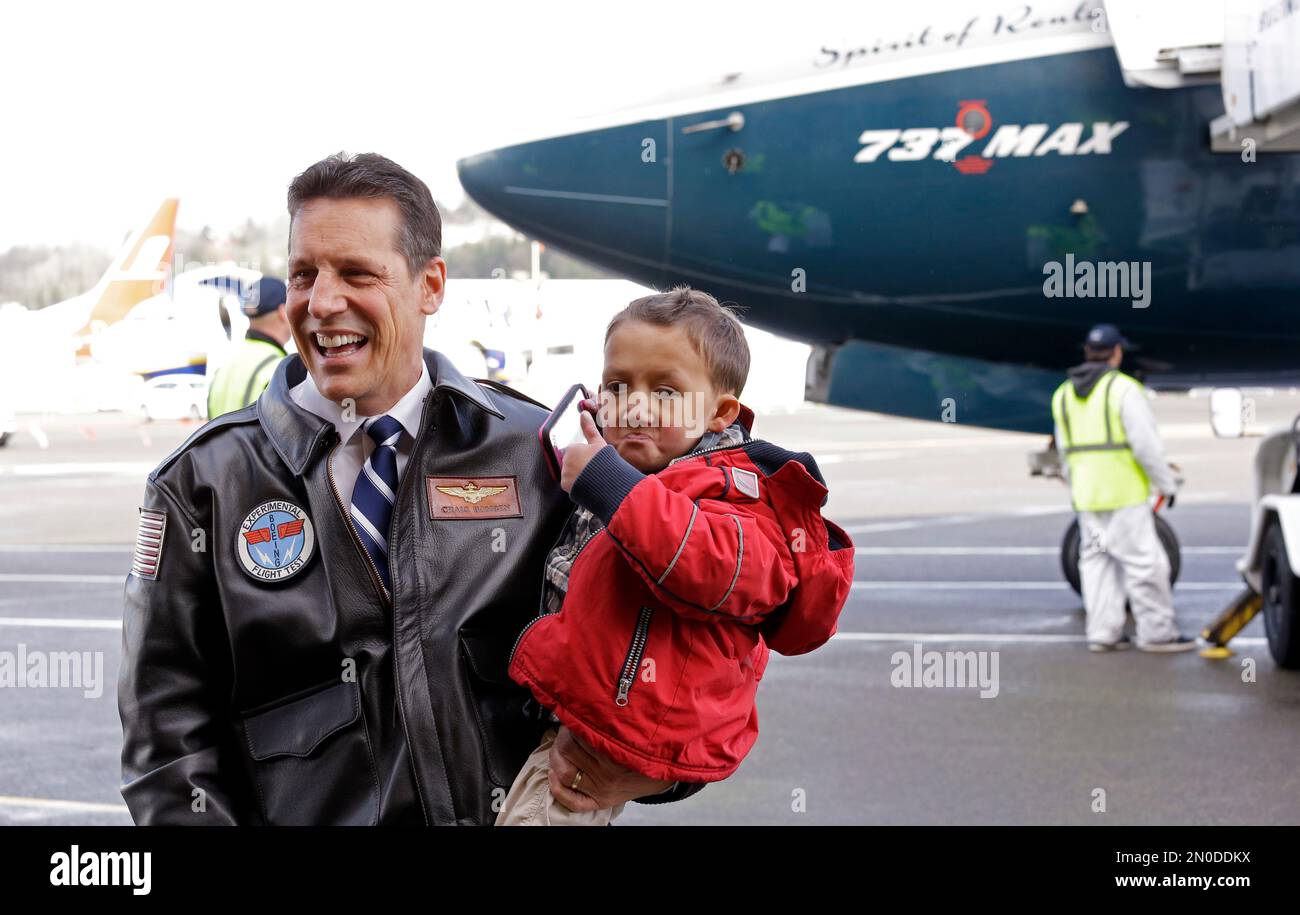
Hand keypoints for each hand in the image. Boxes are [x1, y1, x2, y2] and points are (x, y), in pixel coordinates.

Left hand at [547, 726, 673, 810]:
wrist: (664, 773)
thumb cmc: (647, 748)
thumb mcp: (635, 730)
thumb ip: (614, 720)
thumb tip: (589, 702)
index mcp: (614, 754)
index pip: (578, 736)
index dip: (571, 724)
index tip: (574, 718)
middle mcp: (607, 774)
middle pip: (568, 751)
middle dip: (562, 737)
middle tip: (566, 730)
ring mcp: (602, 789)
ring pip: (565, 773)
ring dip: (557, 757)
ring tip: (561, 746)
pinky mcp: (600, 802)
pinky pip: (572, 801)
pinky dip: (558, 788)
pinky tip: (555, 774)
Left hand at [559, 407, 605, 492]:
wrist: (606, 483)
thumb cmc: (603, 462)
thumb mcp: (598, 442)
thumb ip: (589, 428)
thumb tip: (584, 413)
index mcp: (572, 448)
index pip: (576, 451)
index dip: (586, 456)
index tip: (594, 460)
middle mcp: (565, 460)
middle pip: (572, 462)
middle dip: (581, 465)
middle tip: (594, 469)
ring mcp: (565, 474)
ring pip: (571, 473)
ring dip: (579, 475)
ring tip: (592, 478)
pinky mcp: (566, 486)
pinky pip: (570, 484)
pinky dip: (578, 485)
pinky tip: (588, 484)